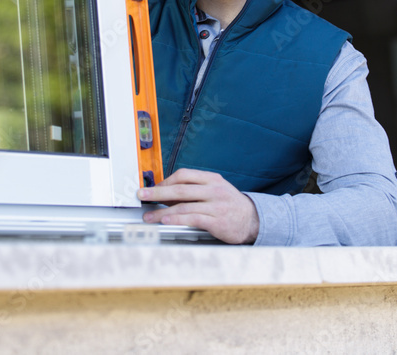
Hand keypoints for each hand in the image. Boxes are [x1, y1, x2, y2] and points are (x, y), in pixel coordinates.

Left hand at [138, 169, 259, 244]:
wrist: (253, 220)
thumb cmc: (231, 205)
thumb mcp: (215, 190)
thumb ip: (195, 190)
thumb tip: (167, 194)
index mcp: (212, 179)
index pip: (184, 175)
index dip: (165, 181)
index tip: (153, 188)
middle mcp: (214, 190)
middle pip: (180, 189)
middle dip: (157, 192)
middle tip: (143, 195)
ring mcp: (216, 205)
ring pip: (183, 206)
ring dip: (162, 211)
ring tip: (149, 216)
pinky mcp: (217, 221)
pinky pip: (192, 219)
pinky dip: (176, 219)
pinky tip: (166, 221)